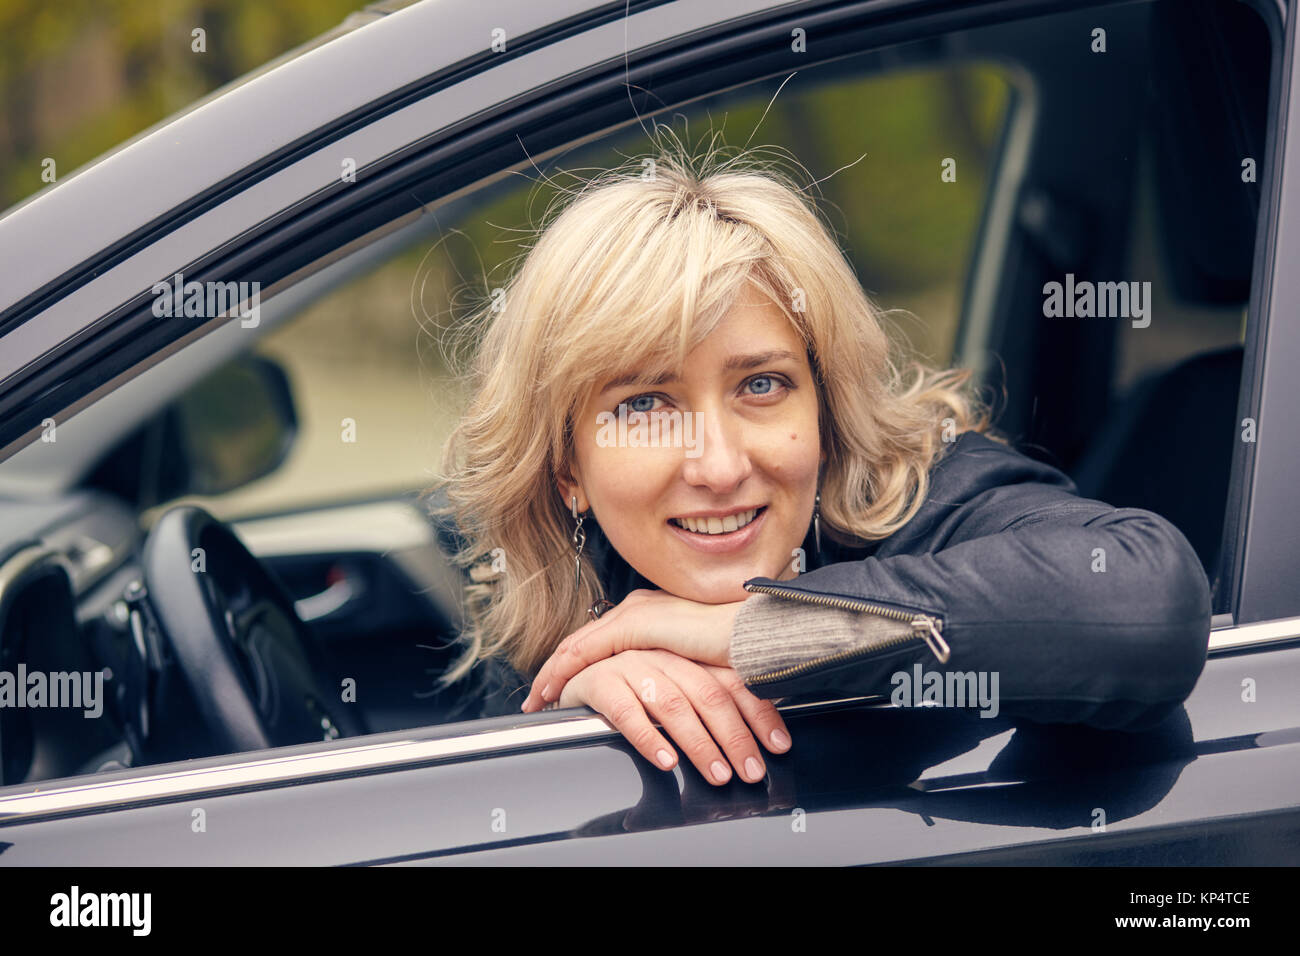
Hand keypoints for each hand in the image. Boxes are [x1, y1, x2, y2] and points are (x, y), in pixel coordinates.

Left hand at [521, 588, 742, 712]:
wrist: (753, 637)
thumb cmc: (735, 651)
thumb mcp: (695, 662)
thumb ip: (673, 669)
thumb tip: (665, 692)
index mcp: (653, 611)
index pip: (604, 638)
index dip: (580, 660)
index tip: (562, 682)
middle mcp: (638, 606)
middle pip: (584, 640)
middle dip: (557, 667)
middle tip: (538, 693)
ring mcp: (635, 613)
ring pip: (579, 645)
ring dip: (554, 672)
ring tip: (538, 697)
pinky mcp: (635, 625)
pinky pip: (587, 652)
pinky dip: (565, 671)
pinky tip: (553, 690)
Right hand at [557, 649, 790, 784]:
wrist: (570, 671)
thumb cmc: (627, 685)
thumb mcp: (673, 684)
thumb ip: (706, 698)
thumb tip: (751, 736)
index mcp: (684, 653)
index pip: (730, 681)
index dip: (758, 714)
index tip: (777, 747)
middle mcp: (660, 654)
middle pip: (708, 694)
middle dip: (734, 737)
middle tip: (750, 771)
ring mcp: (630, 664)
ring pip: (673, 704)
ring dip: (699, 744)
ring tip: (717, 773)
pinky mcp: (599, 680)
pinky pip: (627, 712)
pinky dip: (650, 738)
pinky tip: (666, 761)